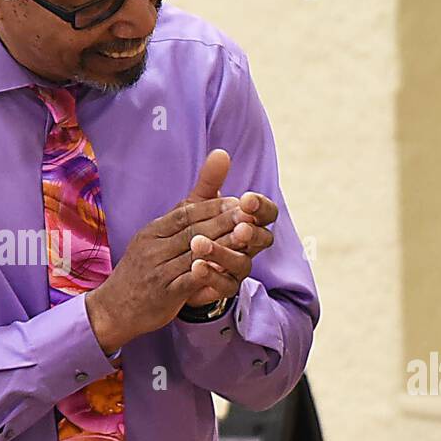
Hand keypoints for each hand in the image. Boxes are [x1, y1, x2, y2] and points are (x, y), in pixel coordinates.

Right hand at [84, 152, 247, 352]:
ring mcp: (158, 271)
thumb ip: (186, 212)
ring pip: (192, 254)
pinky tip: (224, 267)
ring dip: (222, 244)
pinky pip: (186, 282)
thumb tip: (214, 163)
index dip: (214, 206)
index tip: (239, 201)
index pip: (186, 214)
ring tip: (246, 237)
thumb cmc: (144, 269)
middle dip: (223, 221)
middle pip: (193, 230)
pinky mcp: (163, 294)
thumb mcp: (157, 237)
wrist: (115, 308)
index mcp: (153, 231)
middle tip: (250, 213)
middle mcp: (153, 248)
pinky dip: (204, 273)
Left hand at [184, 184, 278, 307]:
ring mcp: (238, 268)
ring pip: (242, 263)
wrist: (173, 265)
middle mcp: (249, 246)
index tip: (247, 199)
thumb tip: (220, 153)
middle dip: (251, 232)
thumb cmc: (195, 229)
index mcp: (249, 222)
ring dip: (223, 252)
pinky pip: (225, 285)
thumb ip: (211, 181)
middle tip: (240, 225)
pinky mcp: (224, 288)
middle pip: (263, 239)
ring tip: (199, 243)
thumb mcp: (199, 203)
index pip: (266, 213)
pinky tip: (196, 266)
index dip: (260, 207)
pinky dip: (212, 276)